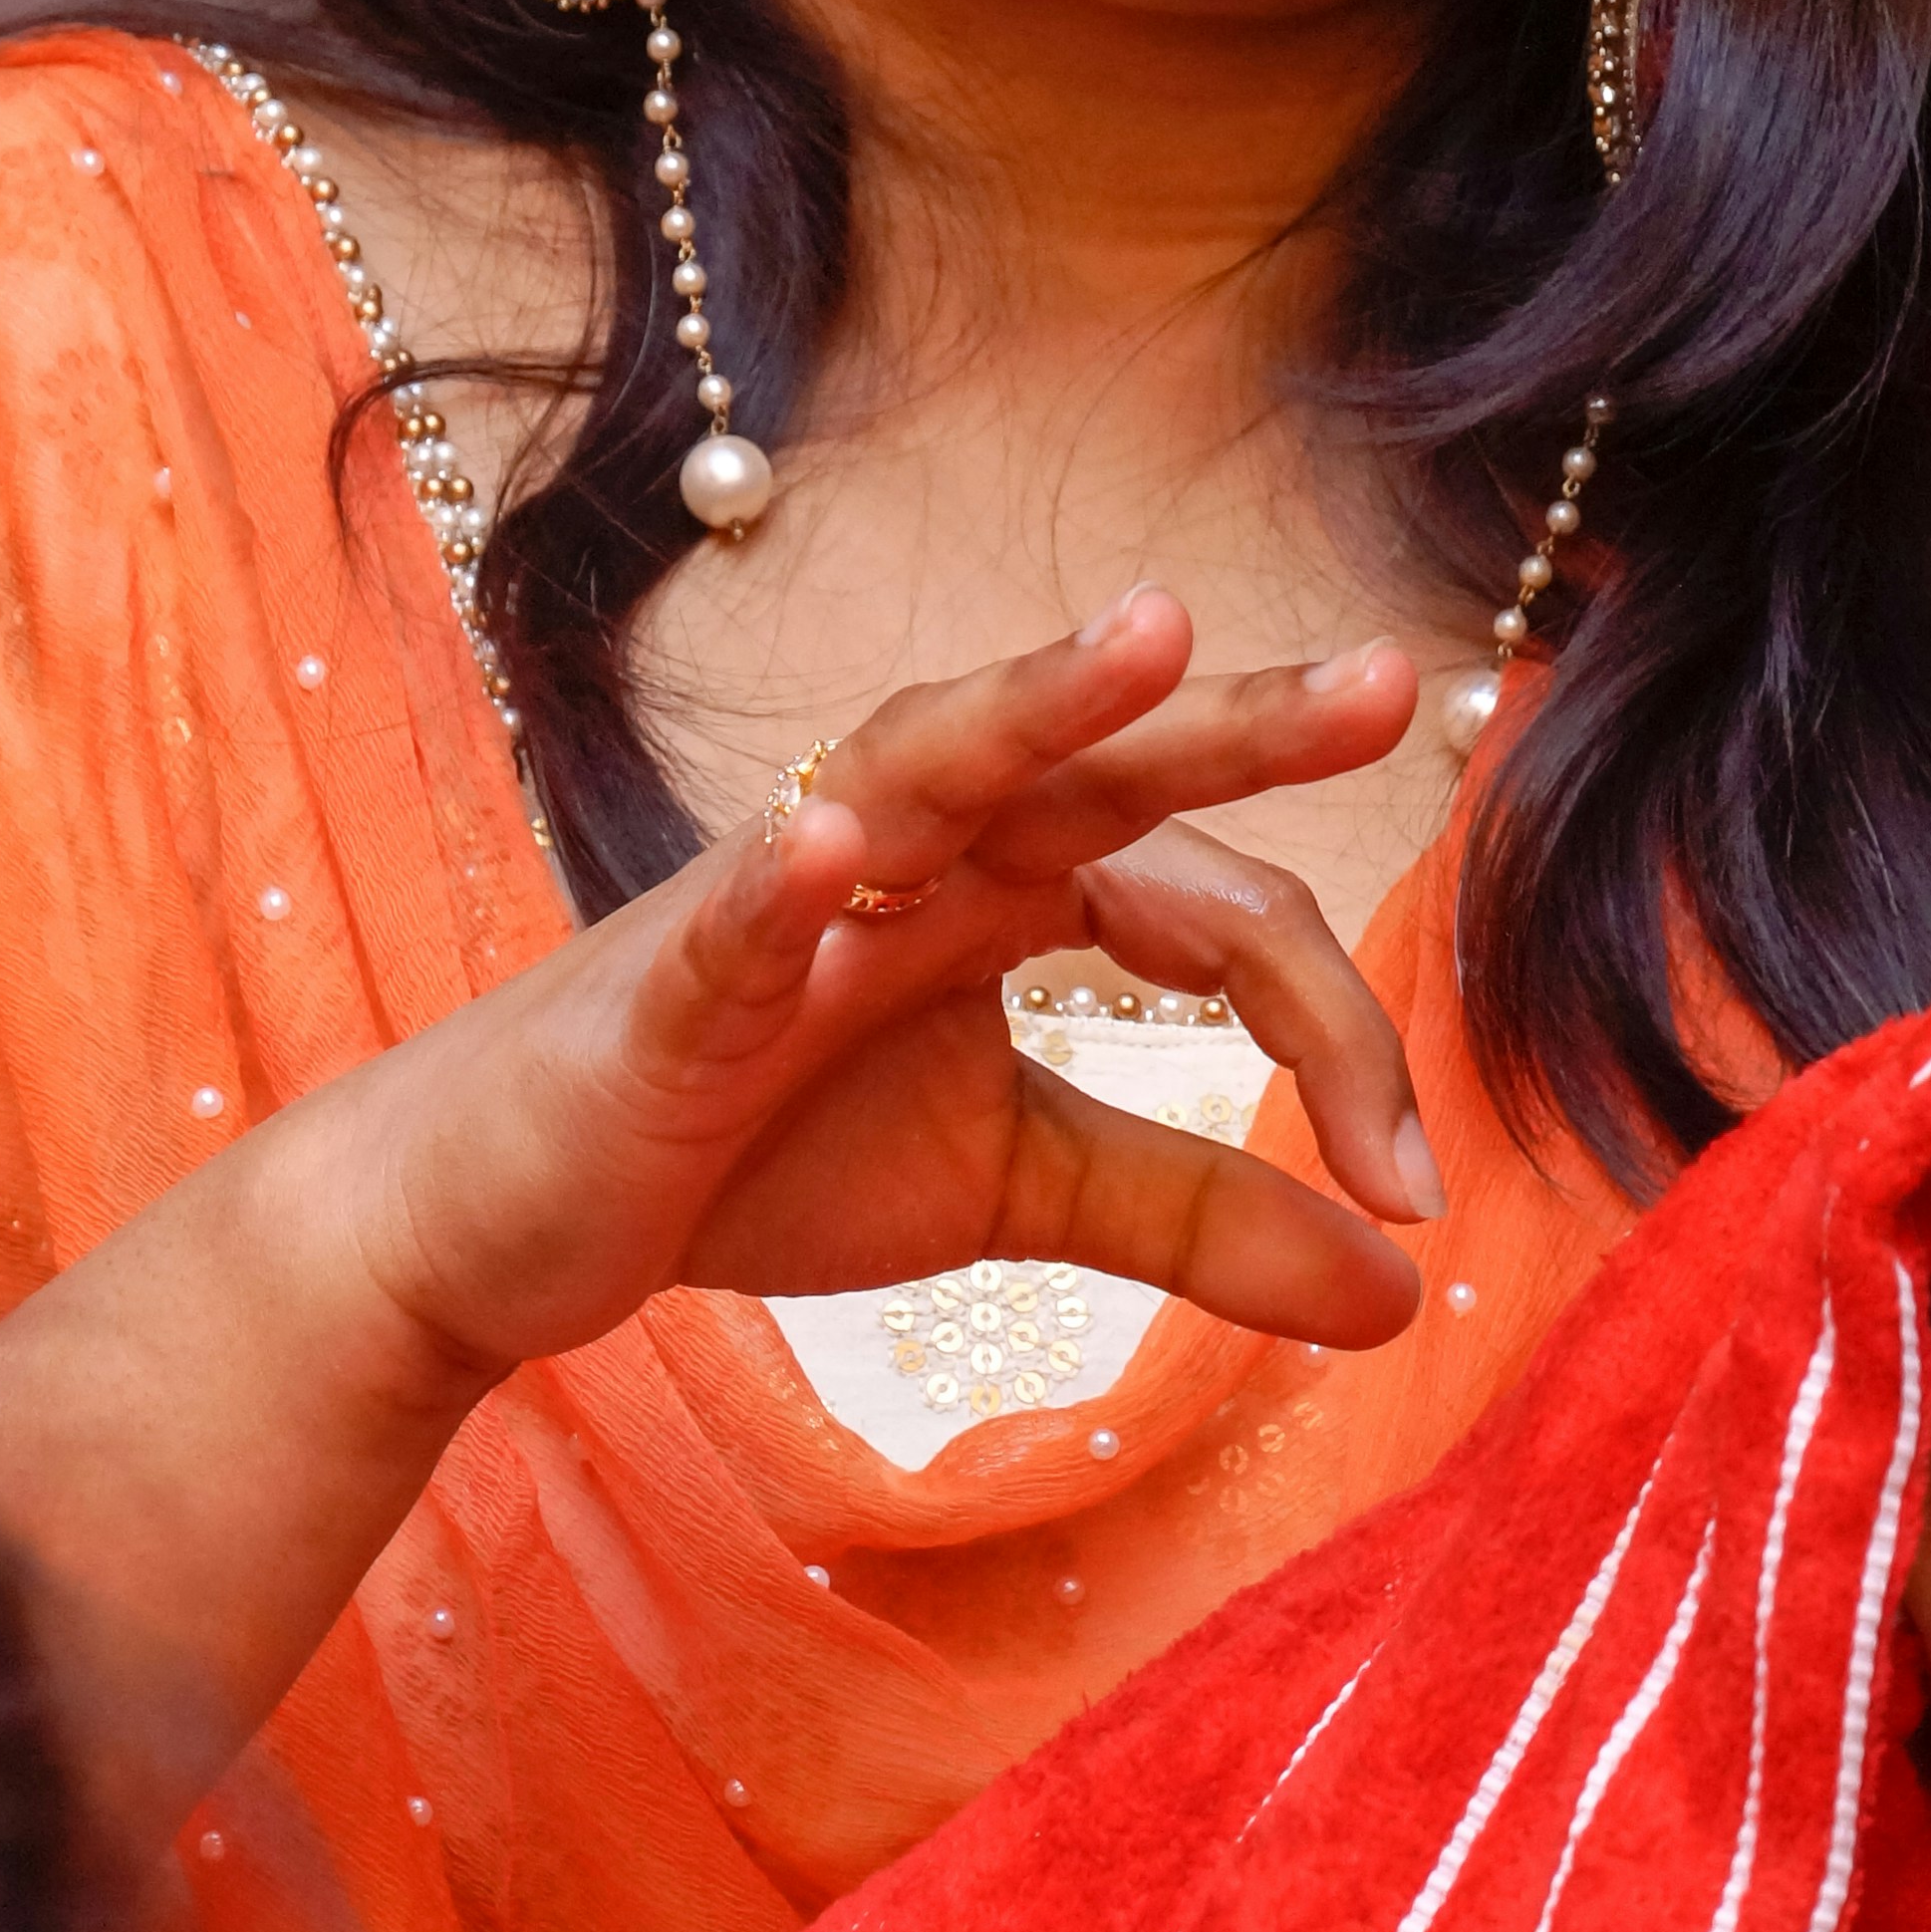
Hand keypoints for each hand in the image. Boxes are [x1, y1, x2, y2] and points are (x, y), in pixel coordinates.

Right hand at [286, 590, 1434, 1407]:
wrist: (509, 1219)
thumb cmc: (759, 1157)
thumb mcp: (1016, 1186)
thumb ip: (1202, 1220)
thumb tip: (1405, 1294)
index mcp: (1013, 889)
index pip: (1212, 913)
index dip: (1336, 1040)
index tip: (1420, 1191)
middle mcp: (916, 856)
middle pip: (1095, 767)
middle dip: (1233, 719)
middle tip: (1383, 684)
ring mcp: (786, 906)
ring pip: (923, 772)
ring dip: (1033, 704)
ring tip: (1148, 637)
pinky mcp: (664, 997)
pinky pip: (731, 926)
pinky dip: (780, 882)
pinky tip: (832, 841)